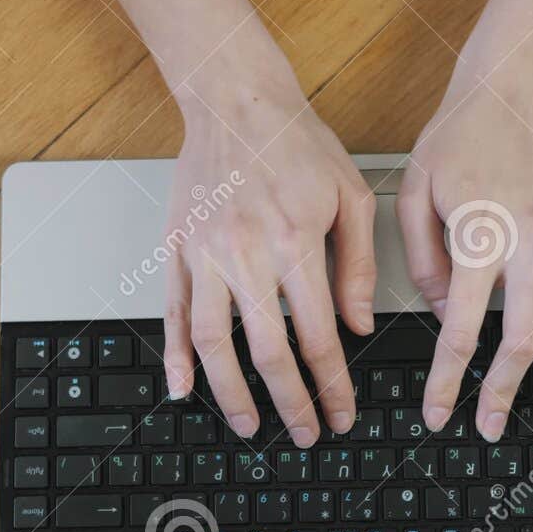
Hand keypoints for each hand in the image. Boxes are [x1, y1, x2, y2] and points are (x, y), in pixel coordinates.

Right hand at [162, 71, 375, 448]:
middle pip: (267, 352)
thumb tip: (359, 326)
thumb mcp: (350, 194)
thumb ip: (356, 265)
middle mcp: (244, 255)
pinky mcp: (177, 249)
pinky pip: (173, 313)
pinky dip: (177, 356)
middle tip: (306, 433)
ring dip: (232, 394)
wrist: (235, 98)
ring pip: (214, 344)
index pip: (317, 336)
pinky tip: (184, 388)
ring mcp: (204, 255)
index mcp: (293, 244)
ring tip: (250, 425)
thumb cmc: (296, 142)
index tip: (341, 412)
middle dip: (290, 403)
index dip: (331, 385)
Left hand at [399, 71, 532, 442]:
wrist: (516, 80)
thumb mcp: (415, 190)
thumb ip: (421, 258)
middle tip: (492, 428)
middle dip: (504, 393)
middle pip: (520, 339)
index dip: (447, 380)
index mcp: (479, 237)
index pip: (460, 330)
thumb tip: (440, 311)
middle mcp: (530, 241)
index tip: (439, 413)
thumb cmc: (460, 133)